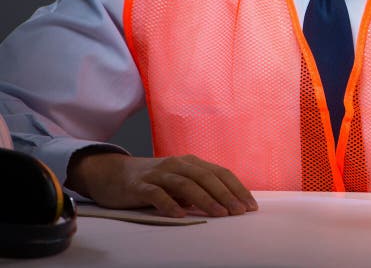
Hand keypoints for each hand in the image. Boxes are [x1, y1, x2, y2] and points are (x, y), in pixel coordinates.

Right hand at [65, 151, 258, 217]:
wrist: (112, 174)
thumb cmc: (152, 181)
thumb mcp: (178, 182)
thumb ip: (197, 189)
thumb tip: (223, 204)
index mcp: (191, 162)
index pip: (220, 173)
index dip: (237, 188)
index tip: (250, 205)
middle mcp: (178, 164)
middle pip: (207, 177)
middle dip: (226, 195)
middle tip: (240, 212)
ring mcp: (159, 173)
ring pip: (186, 184)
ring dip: (205, 200)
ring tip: (220, 214)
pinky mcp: (140, 185)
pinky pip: (157, 193)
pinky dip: (170, 204)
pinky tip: (180, 215)